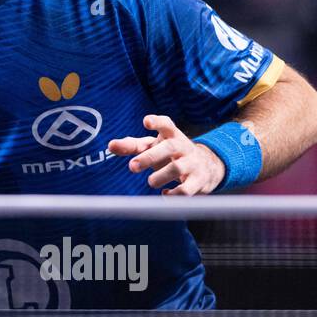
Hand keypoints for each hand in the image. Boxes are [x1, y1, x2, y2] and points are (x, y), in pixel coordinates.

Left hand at [107, 114, 225, 195]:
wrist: (206, 166)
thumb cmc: (169, 154)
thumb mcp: (152, 146)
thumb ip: (132, 145)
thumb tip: (110, 145)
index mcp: (171, 135)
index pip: (166, 124)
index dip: (157, 122)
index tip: (146, 121)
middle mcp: (183, 146)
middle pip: (169, 148)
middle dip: (150, 157)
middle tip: (132, 166)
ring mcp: (193, 163)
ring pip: (178, 168)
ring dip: (161, 176)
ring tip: (151, 182)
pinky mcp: (199, 181)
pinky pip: (187, 189)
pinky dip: (175, 194)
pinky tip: (166, 194)